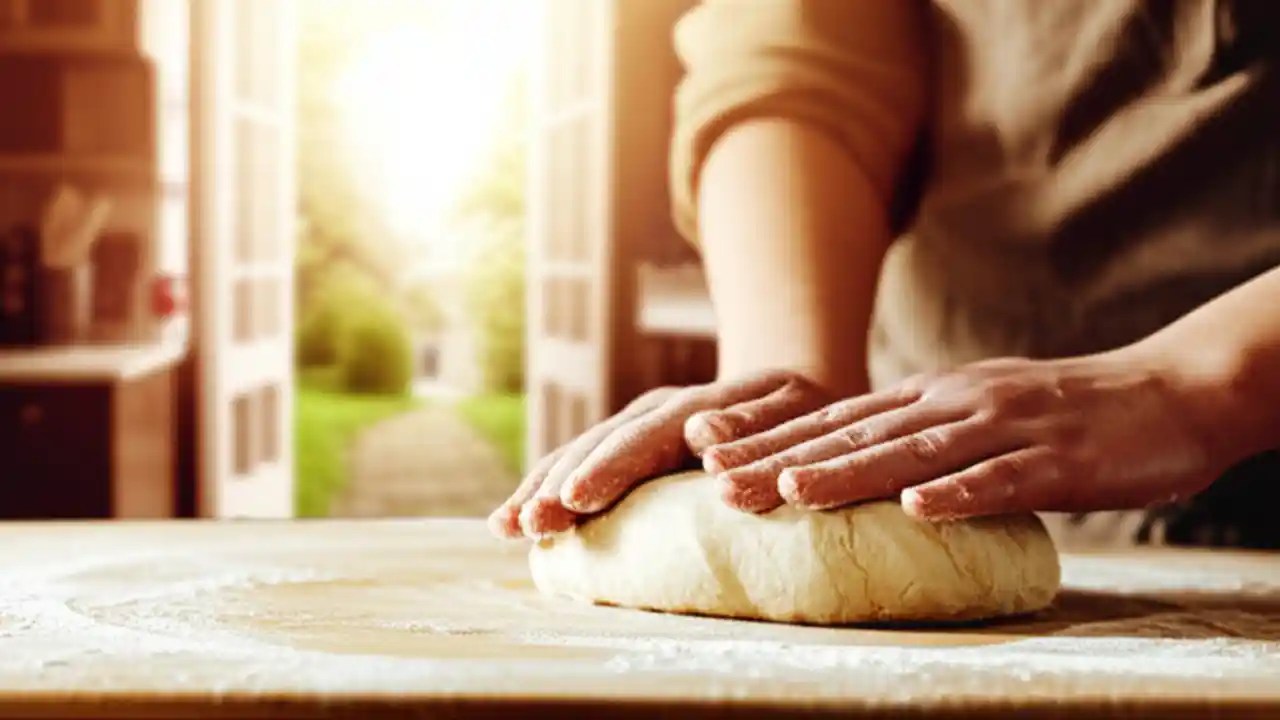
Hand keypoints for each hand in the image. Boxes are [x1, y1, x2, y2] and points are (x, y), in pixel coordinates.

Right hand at [488, 369, 830, 537]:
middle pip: (601, 447)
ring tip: (505, 528)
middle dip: (562, 484)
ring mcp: (634, 428)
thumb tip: (701, 434)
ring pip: (577, 456)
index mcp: (695, 407)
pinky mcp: (623, 447)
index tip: (579, 497)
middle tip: (531, 522)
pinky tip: (507, 523)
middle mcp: (655, 413)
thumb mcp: (792, 409)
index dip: (611, 467)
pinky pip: (574, 468)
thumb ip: (752, 424)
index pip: (647, 436)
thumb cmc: (800, 414)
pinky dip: (543, 492)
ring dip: (541, 490)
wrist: (789, 392)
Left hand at [698, 350, 1233, 520]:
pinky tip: (919, 511)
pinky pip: (1002, 479)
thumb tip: (852, 467)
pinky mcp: (1056, 458)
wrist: (1167, 391)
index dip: (767, 434)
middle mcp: (954, 403)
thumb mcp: (975, 413)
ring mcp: (1004, 426)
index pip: (835, 415)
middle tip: (714, 480)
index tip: (705, 452)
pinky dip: (960, 494)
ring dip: (849, 471)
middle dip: (780, 456)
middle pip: (854, 432)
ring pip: (914, 452)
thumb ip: (917, 436)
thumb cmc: (1062, 413)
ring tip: (788, 489)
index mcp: (931, 396)